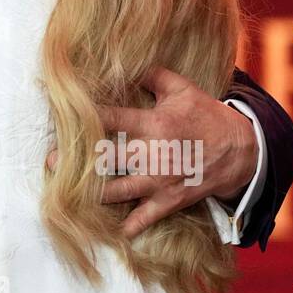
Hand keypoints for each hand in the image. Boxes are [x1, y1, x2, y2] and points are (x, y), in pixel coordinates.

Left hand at [45, 66, 256, 239]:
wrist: (242, 150)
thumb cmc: (206, 115)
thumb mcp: (182, 89)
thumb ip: (151, 75)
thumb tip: (122, 61)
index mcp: (153, 123)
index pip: (110, 119)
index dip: (83, 117)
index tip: (58, 116)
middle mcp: (153, 153)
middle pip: (106, 158)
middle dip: (77, 161)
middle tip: (50, 161)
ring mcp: (160, 180)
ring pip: (118, 190)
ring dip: (92, 193)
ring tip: (66, 194)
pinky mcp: (170, 199)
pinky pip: (147, 217)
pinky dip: (130, 226)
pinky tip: (112, 231)